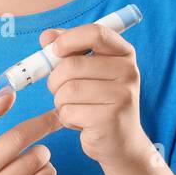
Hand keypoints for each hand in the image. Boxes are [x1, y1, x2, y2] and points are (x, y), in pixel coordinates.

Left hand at [39, 23, 149, 166]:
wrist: (120, 141)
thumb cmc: (97, 100)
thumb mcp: (86, 71)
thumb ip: (67, 50)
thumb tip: (46, 36)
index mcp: (123, 53)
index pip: (95, 33)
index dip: (69, 39)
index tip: (55, 50)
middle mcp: (129, 71)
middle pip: (72, 65)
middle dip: (55, 80)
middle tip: (60, 90)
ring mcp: (123, 96)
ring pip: (67, 90)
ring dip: (60, 101)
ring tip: (74, 107)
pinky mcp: (110, 119)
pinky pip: (69, 112)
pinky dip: (66, 118)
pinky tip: (80, 122)